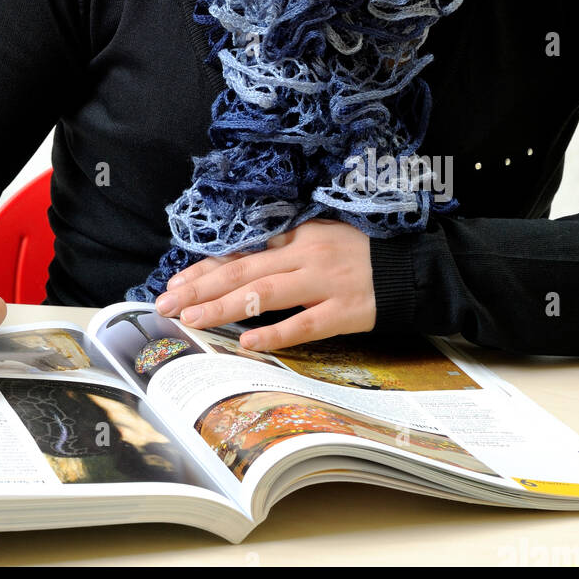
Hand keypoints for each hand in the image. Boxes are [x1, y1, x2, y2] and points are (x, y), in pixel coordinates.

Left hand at [153, 218, 376, 350]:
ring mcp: (324, 284)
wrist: (411, 267)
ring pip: (265, 295)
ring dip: (224, 307)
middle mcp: (304, 257)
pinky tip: (248, 341)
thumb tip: (237, 263)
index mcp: (295, 237)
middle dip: (200, 289)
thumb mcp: (318, 237)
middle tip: (166, 304)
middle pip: (242, 273)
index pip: (239, 254)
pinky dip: (276, 334)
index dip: (204, 269)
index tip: (174, 283)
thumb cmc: (360, 252)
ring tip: (193, 319)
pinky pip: (305, 324)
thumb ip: (282, 248)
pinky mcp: (345, 311)